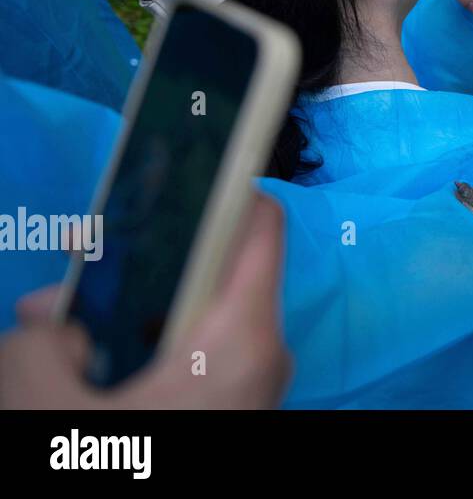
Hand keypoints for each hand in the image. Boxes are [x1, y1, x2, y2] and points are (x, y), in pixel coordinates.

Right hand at [0, 195, 290, 408]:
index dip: (213, 186)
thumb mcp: (50, 405)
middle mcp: (263, 351)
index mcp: (245, 335)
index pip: (257, 220)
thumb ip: (40, 344)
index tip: (159, 177)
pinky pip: (189, 358)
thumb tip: (49, 323)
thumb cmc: (125, 464)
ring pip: (190, 317)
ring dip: (124, 312)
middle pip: (208, 270)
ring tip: (53, 325)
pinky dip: (140, 350)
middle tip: (71, 267)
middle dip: (135, 260)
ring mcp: (249, 383)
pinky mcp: (228, 406)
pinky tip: (80, 367)